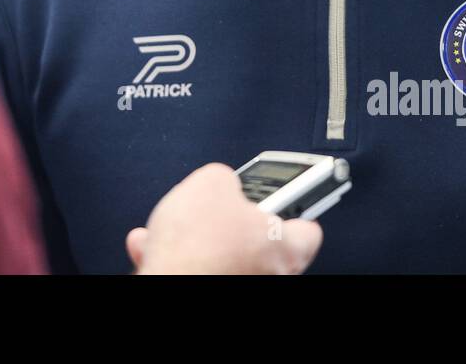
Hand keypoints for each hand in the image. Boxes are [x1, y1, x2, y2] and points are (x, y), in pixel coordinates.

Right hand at [125, 162, 322, 273]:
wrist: (164, 278)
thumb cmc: (194, 246)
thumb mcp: (212, 182)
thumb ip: (227, 178)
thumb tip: (221, 183)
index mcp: (285, 248)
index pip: (308, 227)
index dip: (292, 203)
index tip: (283, 192)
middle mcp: (271, 274)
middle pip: (262, 238)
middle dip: (234, 219)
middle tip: (221, 206)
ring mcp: (243, 285)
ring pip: (224, 253)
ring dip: (198, 237)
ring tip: (178, 225)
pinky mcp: (208, 287)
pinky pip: (199, 267)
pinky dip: (180, 255)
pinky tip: (157, 243)